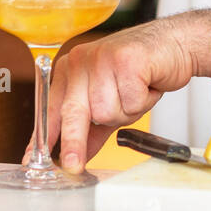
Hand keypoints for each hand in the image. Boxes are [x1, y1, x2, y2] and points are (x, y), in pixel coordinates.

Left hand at [30, 11, 210, 173]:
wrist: (175, 44)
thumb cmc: (143, 70)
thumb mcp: (112, 101)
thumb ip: (93, 127)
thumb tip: (79, 155)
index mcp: (70, 70)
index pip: (52, 108)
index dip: (45, 136)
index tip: (35, 158)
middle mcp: (81, 61)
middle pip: (74, 112)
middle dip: (74, 142)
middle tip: (73, 166)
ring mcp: (102, 58)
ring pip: (107, 112)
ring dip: (127, 112)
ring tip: (137, 92)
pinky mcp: (125, 59)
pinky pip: (130, 102)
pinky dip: (143, 101)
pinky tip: (147, 84)